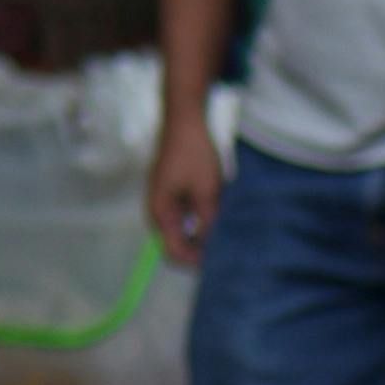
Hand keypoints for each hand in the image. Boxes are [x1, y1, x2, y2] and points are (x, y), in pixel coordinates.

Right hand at [145, 104, 221, 264]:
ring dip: (202, 236)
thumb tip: (211, 250)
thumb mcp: (207, 192)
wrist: (184, 122)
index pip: (174, 252)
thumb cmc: (194, 154)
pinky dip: (200, 222)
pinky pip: (185, 219)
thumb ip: (207, 224)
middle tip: (227, 249)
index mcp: (160, 213)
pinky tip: (218, 216)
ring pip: (183, 233)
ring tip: (224, 232)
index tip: (220, 261)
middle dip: (200, 251)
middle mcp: (157, 212)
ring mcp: (163, 203)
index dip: (196, 262)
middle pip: (177, 245)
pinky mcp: (171, 196)